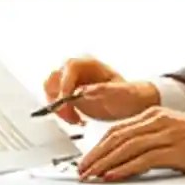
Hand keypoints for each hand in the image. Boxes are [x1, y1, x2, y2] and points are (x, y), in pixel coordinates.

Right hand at [43, 57, 158, 123]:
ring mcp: (70, 81)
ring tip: (75, 120)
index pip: (68, 68)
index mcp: (89, 63)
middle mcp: (76, 69)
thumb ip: (102, 91)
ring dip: (59, 107)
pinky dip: (61, 111)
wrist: (134, 104)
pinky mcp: (68, 94)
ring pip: (51, 90)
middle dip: (58, 100)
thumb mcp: (121, 93)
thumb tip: (81, 92)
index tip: (66, 102)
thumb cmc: (131, 96)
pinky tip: (76, 120)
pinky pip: (55, 101)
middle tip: (71, 117)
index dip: (64, 85)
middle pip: (54, 79)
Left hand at [77, 108, 184, 181]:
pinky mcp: (177, 150)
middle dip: (96, 156)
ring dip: (105, 163)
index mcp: (155, 115)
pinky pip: (144, 160)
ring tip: (91, 176)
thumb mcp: (175, 133)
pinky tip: (113, 176)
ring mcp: (167, 135)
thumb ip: (153, 140)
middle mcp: (158, 121)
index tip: (86, 160)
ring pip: (126, 148)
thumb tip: (130, 157)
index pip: (118, 130)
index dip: (98, 146)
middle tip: (81, 171)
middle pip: (117, 138)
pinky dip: (125, 168)